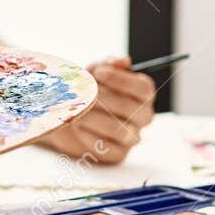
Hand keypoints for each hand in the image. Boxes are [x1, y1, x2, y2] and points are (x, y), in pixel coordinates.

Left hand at [41, 56, 155, 164]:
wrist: (70, 116)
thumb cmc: (89, 90)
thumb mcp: (96, 72)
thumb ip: (109, 64)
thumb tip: (124, 61)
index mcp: (143, 94)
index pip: (143, 88)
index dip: (121, 79)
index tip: (98, 73)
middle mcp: (143, 116)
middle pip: (130, 108)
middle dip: (102, 99)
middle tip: (83, 94)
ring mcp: (132, 137)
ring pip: (118, 129)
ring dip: (93, 118)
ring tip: (77, 111)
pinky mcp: (118, 154)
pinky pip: (107, 148)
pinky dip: (89, 136)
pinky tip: (77, 127)